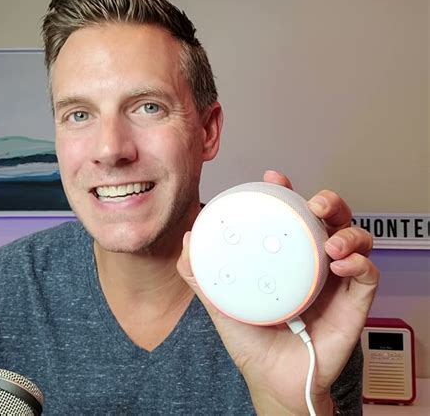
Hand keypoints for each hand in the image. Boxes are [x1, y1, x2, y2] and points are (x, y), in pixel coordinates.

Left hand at [177, 171, 378, 414]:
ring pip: (357, 238)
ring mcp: (336, 279)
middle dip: (329, 201)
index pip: (291, 214)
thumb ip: (201, 272)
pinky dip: (360, 263)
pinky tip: (342, 265)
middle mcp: (314, 261)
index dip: (286, 190)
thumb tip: (188, 240)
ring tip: (330, 243)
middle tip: (314, 203)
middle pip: (331, 218)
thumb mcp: (220, 301)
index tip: (273, 177)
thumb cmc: (250, 337)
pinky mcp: (355, 302)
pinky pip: (368, 274)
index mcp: (286, 255)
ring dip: (348, 232)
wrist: (271, 378)